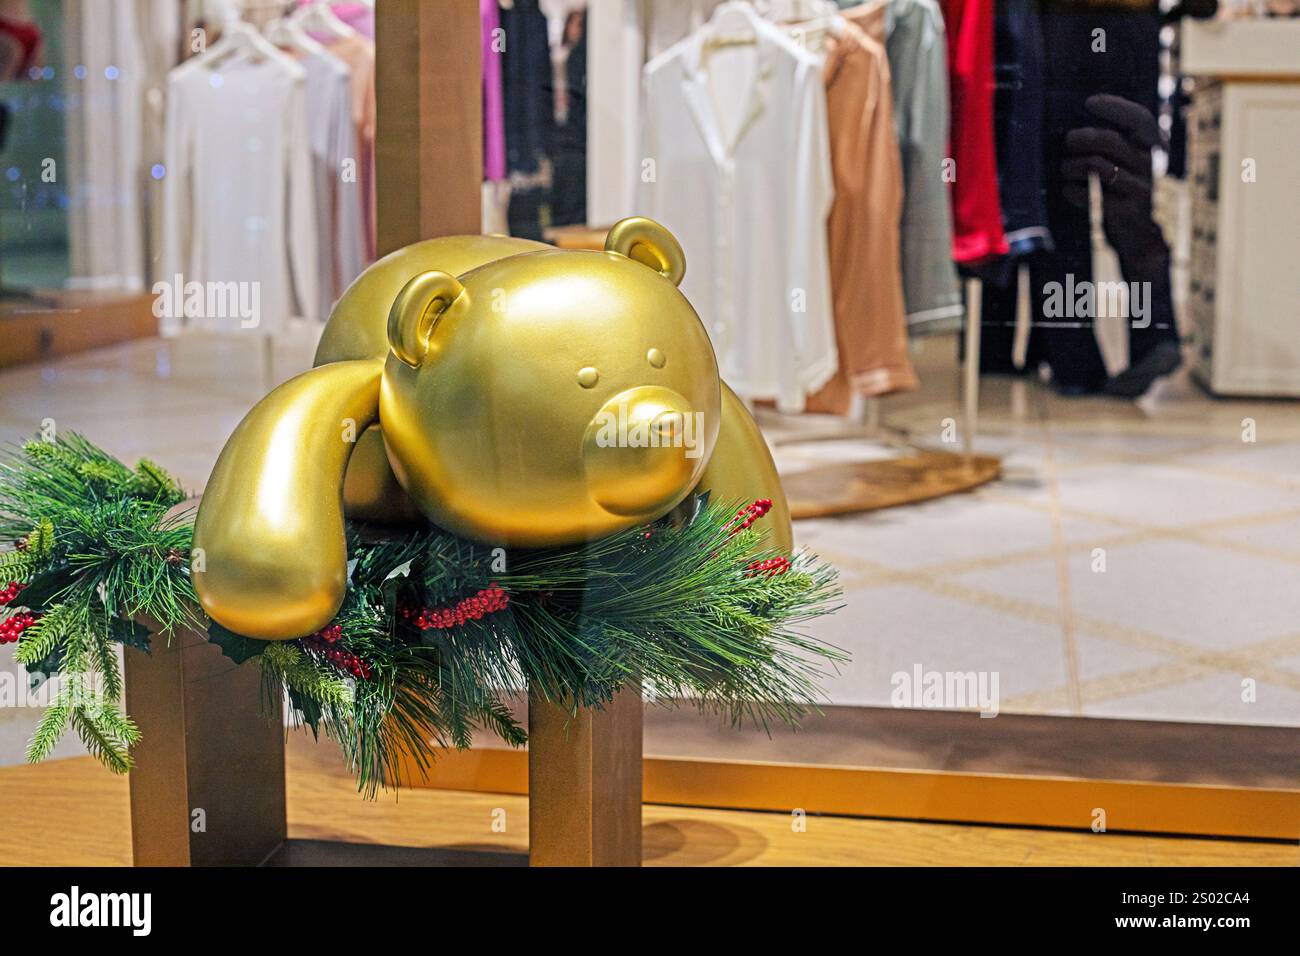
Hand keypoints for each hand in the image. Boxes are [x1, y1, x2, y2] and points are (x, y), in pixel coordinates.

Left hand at [1061, 94, 1166, 268]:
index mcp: (1149, 148)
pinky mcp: (1125, 210)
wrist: (1136, 235)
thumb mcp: (1124, 162)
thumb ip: (1111, 143)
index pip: (1140, 119)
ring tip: (1063, 168)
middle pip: (1111, 141)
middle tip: (1067, 141)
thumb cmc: (1121, 190)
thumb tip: (1074, 124)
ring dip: (1072, 165)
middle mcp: (1147, 164)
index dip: (1116, 107)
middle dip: (1082, 137)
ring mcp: (1138, 188)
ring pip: (1098, 167)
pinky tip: (1067, 189)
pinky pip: (1092, 195)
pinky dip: (1073, 190)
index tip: (1089, 102)